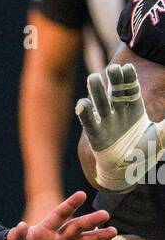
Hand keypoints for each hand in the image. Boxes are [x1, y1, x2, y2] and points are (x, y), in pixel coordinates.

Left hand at [6, 191, 115, 239]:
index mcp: (44, 230)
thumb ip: (14, 236)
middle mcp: (58, 238)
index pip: (59, 215)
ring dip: (98, 237)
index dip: (70, 205)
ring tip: (113, 231)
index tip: (81, 194)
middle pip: (77, 226)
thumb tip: (20, 226)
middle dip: (90, 220)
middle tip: (105, 214)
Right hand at [75, 62, 160, 190]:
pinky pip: (90, 122)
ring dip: (96, 91)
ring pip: (101, 103)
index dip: (129, 79)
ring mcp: (107, 122)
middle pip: (116, 92)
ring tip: (92, 78)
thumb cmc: (143, 153)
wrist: (127, 171)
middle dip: (114, 80)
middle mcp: (119, 112)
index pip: (132, 90)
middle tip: (112, 68)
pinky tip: (82, 103)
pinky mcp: (96, 134)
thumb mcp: (158, 138)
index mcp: (135, 109)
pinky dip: (85, 113)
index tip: (127, 68)